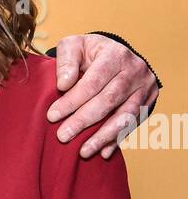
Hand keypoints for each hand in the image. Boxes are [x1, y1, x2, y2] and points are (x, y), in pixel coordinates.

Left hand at [46, 34, 158, 157]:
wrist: (115, 55)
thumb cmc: (89, 53)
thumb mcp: (74, 46)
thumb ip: (66, 61)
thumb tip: (64, 84)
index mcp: (115, 54)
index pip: (93, 82)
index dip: (73, 100)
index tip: (52, 116)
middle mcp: (134, 70)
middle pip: (108, 100)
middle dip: (84, 120)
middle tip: (63, 136)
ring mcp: (144, 88)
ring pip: (125, 116)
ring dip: (103, 136)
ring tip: (83, 152)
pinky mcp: (147, 103)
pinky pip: (133, 125)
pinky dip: (117, 140)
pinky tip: (103, 152)